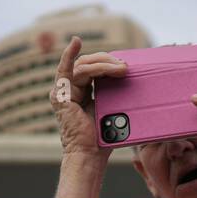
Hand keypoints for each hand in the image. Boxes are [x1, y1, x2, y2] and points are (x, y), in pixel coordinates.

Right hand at [49, 36, 126, 156]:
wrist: (90, 156)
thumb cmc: (103, 140)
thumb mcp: (113, 111)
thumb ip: (116, 96)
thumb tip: (135, 83)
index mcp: (82, 93)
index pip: (94, 70)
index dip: (109, 63)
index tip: (125, 63)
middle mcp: (71, 90)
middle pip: (89, 65)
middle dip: (108, 62)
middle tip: (125, 66)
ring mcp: (63, 91)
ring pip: (83, 67)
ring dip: (103, 64)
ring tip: (121, 68)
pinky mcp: (61, 95)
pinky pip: (66, 70)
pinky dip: (70, 55)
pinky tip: (76, 41)